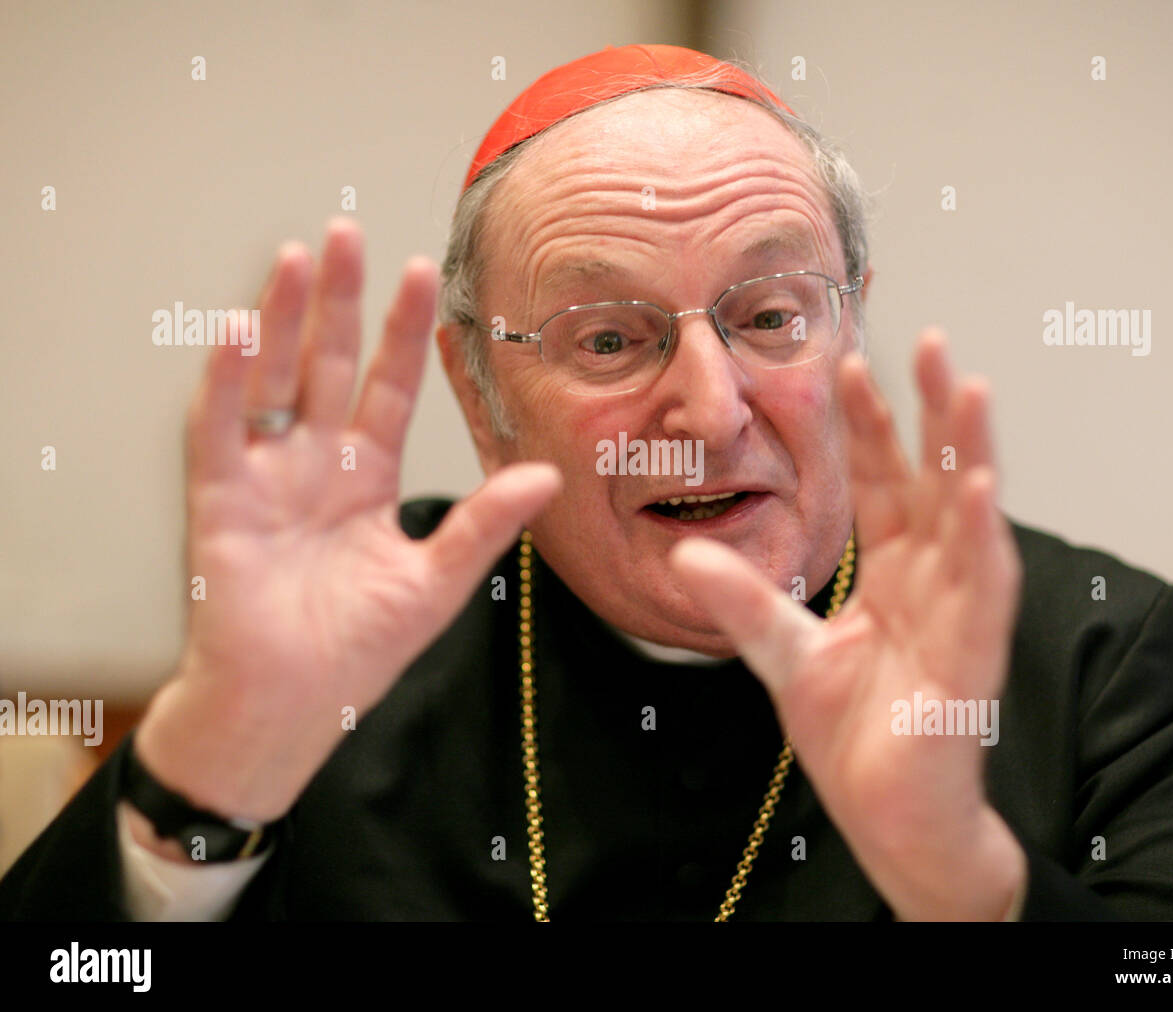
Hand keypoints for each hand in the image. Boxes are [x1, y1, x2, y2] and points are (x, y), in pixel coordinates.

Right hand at [135, 219, 559, 825]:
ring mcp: (266, 477)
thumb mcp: (436, 582)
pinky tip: (239, 329)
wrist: (289, 707)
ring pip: (272, 379)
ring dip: (280, 319)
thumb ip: (484, 525)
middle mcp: (316, 465)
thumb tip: (547, 475)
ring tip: (295, 257)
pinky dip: (226, 381)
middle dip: (338, 300)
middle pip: (327, 365)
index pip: (389, 387)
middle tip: (346, 232)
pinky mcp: (220, 501)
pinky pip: (219, 430)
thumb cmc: (357, 652)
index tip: (422, 272)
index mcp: (368, 479)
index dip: (403, 332)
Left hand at [670, 329, 1025, 919]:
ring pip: (968, 518)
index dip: (865, 427)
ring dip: (970, 452)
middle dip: (932, 413)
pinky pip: (983, 586)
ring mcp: (956, 614)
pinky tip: (978, 483)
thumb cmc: (855, 738)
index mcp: (890, 576)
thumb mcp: (782, 655)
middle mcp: (929, 582)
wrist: (888, 817)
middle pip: (931, 481)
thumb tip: (685, 552)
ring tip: (970, 386)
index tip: (845, 365)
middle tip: (933, 342)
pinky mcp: (971, 657)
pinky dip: (981, 534)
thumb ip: (743, 601)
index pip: (877, 485)